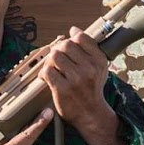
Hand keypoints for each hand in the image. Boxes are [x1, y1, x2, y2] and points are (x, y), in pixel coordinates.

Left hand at [40, 27, 121, 144]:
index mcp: (98, 60)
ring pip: (55, 56)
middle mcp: (89, 69)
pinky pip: (47, 71)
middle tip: (57, 59)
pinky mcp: (63, 89)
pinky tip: (47, 78)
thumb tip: (74, 29)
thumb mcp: (99, 68)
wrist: (91, 114)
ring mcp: (76, 79)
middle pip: (65, 45)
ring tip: (52, 68)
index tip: (68, 46)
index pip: (81, 37)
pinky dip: (44, 73)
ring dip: (50, 61)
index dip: (71, 38)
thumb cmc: (92, 88)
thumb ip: (89, 48)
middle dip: (58, 49)